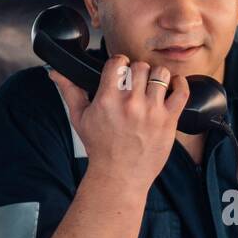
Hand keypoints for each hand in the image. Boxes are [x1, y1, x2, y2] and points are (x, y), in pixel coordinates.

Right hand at [49, 57, 188, 190]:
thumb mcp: (80, 118)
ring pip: (160, 74)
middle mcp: (130, 103)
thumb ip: (70, 91)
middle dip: (137, 72)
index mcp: (107, 99)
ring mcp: (151, 111)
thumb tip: (56, 72)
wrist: (119, 175)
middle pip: (140, 66)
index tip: (120, 71)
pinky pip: (181, 91)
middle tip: (136, 83)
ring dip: (157, 77)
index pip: (117, 61)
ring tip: (152, 87)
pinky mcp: (168, 120)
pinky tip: (173, 86)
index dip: (119, 63)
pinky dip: (180, 84)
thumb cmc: (100, 148)